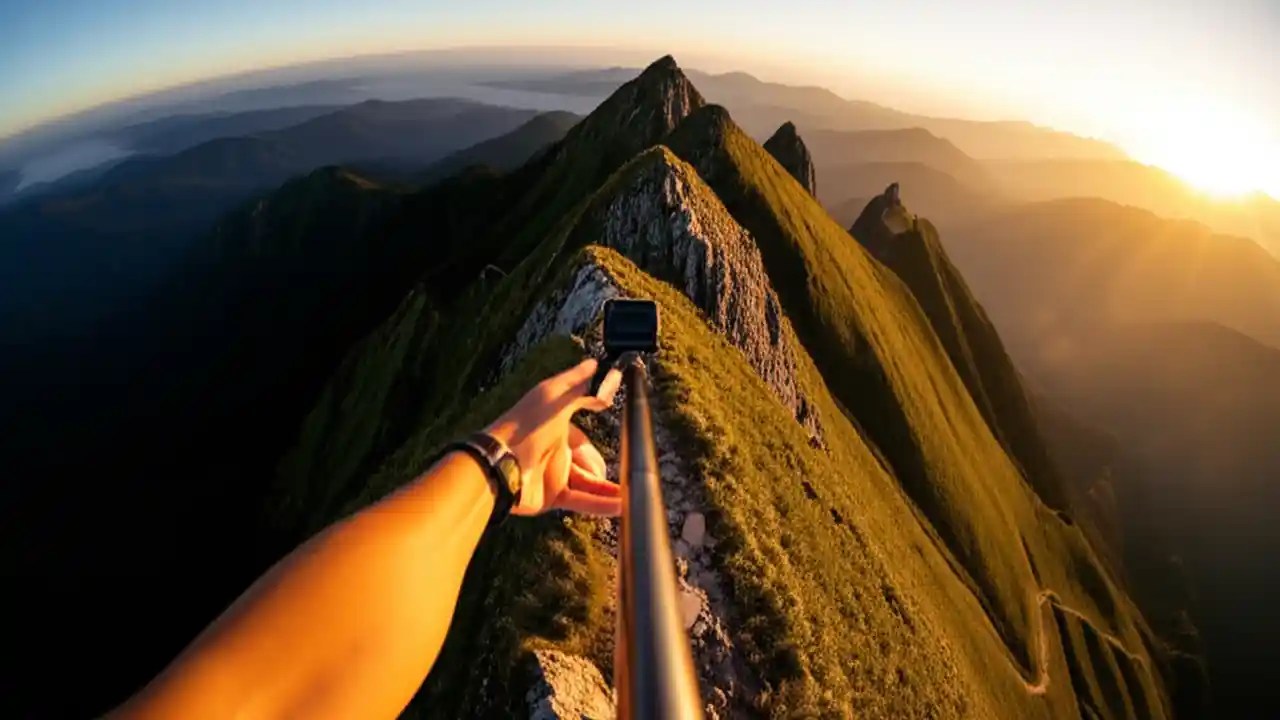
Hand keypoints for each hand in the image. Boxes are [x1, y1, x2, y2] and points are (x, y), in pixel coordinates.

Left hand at [485, 358, 622, 515]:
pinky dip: (600, 504)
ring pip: (588, 482)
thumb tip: (597, 365)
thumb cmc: (526, 426)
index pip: (581, 432)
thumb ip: (579, 386)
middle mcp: (554, 450)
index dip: (594, 440)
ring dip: (608, 487)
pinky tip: (620, 506)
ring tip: (632, 492)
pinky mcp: (552, 496)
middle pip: (586, 460)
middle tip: (624, 468)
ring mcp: (553, 474)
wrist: (500, 465)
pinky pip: (581, 500)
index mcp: (553, 427)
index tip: (617, 431)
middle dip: (602, 464)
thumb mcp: (556, 399)